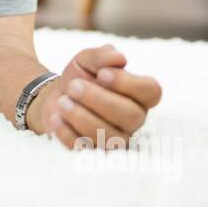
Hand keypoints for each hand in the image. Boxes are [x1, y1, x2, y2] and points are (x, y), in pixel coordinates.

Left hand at [30, 44, 161, 148]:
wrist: (57, 96)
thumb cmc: (81, 76)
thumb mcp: (87, 59)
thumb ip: (102, 55)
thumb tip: (119, 58)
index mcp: (139, 94)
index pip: (151, 91)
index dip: (129, 83)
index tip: (102, 74)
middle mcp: (133, 119)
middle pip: (131, 116)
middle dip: (99, 100)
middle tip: (73, 86)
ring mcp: (116, 138)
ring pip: (110, 136)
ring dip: (82, 117)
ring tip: (62, 101)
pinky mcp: (94, 151)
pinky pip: (87, 150)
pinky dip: (68, 133)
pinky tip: (56, 118)